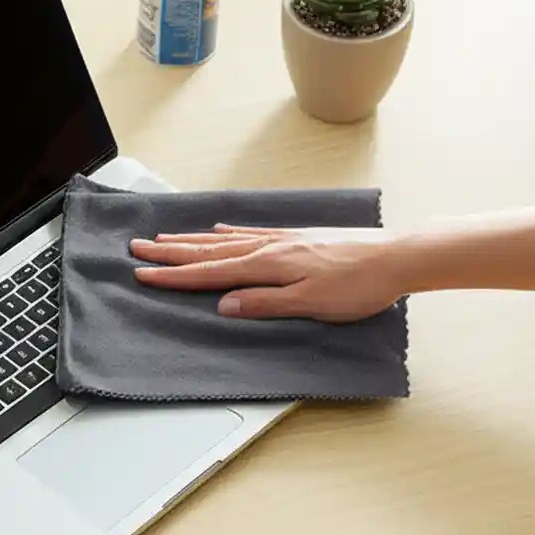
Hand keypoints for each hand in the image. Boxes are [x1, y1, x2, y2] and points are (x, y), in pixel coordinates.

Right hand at [129, 224, 405, 321]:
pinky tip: (219, 230)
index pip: (210, 273)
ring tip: (164, 237)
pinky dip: (227, 233)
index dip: (174, 276)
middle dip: (170, 252)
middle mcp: (268, 248)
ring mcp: (281, 240)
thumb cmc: (359, 285)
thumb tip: (224, 305)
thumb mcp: (310, 303)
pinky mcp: (296, 238)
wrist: (397, 256)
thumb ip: (264, 303)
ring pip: (224, 241)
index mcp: (267, 266)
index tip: (143, 273)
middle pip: (208, 252)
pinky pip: (249, 233)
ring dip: (191, 240)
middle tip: (137, 249)